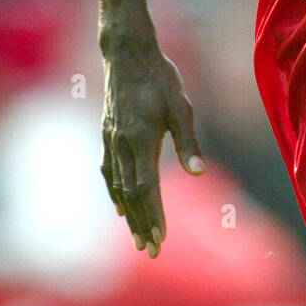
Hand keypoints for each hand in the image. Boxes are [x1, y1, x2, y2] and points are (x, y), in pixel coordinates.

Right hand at [100, 40, 203, 256]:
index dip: (154, 214)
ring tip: (138, 239)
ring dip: (129, 215)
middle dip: (143, 224)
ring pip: (118, 186)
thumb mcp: (180, 106)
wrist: (127, 53)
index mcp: (141, 139)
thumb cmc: (159, 77)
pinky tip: (120, 208)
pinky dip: (115, 194)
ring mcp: (111, 140)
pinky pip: (109, 172)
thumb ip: (187, 141)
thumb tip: (198, 173)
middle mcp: (122, 144)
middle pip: (131, 194)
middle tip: (151, 252)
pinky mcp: (108, 135)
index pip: (147, 187)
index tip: (161, 239)